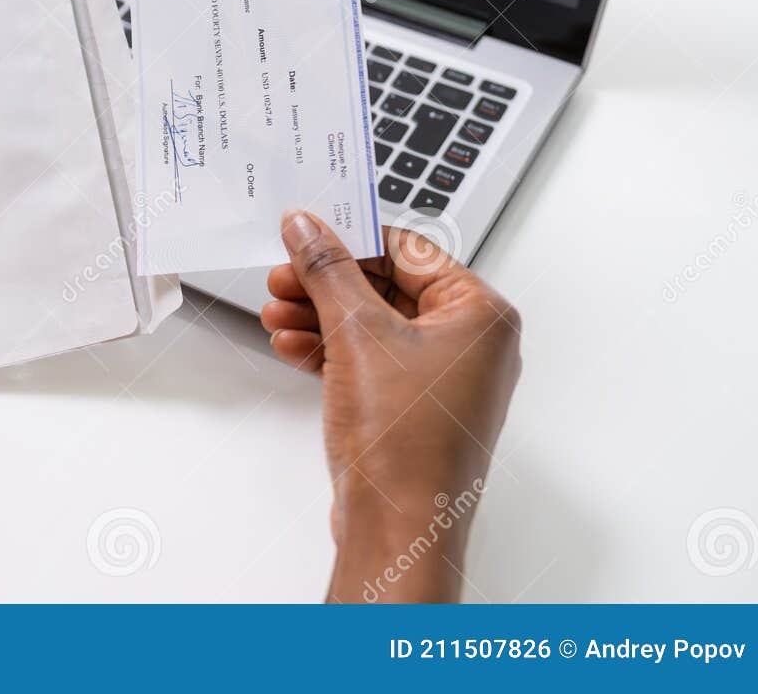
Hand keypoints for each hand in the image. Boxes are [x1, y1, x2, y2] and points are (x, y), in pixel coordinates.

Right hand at [262, 211, 520, 602]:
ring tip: (276, 315)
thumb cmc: (408, 445)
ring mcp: (443, 381)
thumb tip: (309, 228)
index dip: (351, 239)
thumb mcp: (358, 333)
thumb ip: (328, 270)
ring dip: (319, 316)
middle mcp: (471, 345)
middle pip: (387, 287)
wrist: (398, 528)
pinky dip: (330, 351)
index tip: (306, 233)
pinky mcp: (413, 409)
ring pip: (372, 326)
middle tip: (282, 277)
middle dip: (326, 284)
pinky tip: (292, 347)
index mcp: (481, 315)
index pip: (409, 250)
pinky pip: (369, 362)